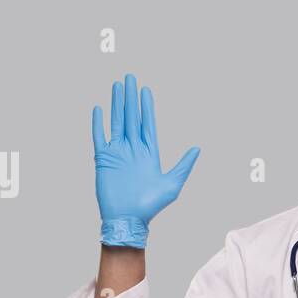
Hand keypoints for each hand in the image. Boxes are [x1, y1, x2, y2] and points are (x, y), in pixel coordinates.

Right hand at [92, 72, 199, 247]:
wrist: (128, 219)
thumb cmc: (150, 206)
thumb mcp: (172, 184)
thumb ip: (183, 165)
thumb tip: (198, 148)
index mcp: (149, 153)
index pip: (147, 123)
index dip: (146, 106)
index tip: (145, 89)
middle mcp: (133, 149)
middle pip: (131, 117)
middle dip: (131, 98)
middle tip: (130, 78)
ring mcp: (117, 153)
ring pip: (117, 122)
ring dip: (116, 104)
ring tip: (117, 86)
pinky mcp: (103, 159)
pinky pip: (99, 136)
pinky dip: (99, 123)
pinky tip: (99, 108)